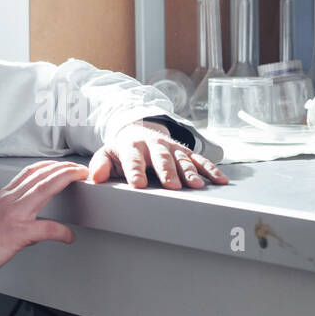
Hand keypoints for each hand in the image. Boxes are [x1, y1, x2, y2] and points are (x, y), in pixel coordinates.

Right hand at [0, 161, 88, 280]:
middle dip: (64, 167)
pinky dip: (62, 231)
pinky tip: (69, 236)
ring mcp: (13, 214)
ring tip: (81, 178)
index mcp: (2, 197)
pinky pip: (47, 228)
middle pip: (41, 175)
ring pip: (44, 188)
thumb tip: (31, 226)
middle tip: (80, 168)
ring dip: (66, 179)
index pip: (29, 173)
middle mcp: (8, 200)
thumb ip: (10, 217)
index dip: (49, 166)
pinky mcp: (16, 233)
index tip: (63, 165)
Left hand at [87, 120, 228, 189]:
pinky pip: (199, 160)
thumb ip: (100, 165)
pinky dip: (210, 169)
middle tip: (171, 185)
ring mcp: (171, 148)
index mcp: (132, 146)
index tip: (137, 184)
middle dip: (167, 171)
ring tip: (196, 185)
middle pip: (161, 158)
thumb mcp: (107, 154)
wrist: (138, 130)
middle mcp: (154, 145)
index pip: (132, 158)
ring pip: (182, 159)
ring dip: (190, 171)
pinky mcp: (185, 152)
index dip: (135, 170)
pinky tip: (219, 180)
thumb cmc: (122, 150)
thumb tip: (95, 177)